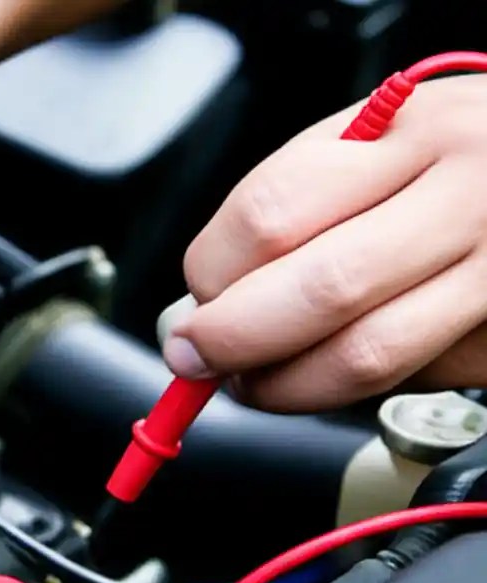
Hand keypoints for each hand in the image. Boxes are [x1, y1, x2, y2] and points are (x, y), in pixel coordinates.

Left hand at [164, 75, 486, 412]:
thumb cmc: (454, 153)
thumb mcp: (372, 142)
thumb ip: (288, 211)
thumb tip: (195, 311)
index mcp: (410, 131)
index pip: (274, 214)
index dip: (211, 277)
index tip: (188, 312)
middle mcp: (467, 195)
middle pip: (322, 291)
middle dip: (235, 342)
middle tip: (198, 360)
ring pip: (368, 356)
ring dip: (287, 386)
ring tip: (254, 380)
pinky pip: (416, 378)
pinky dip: (360, 385)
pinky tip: (345, 358)